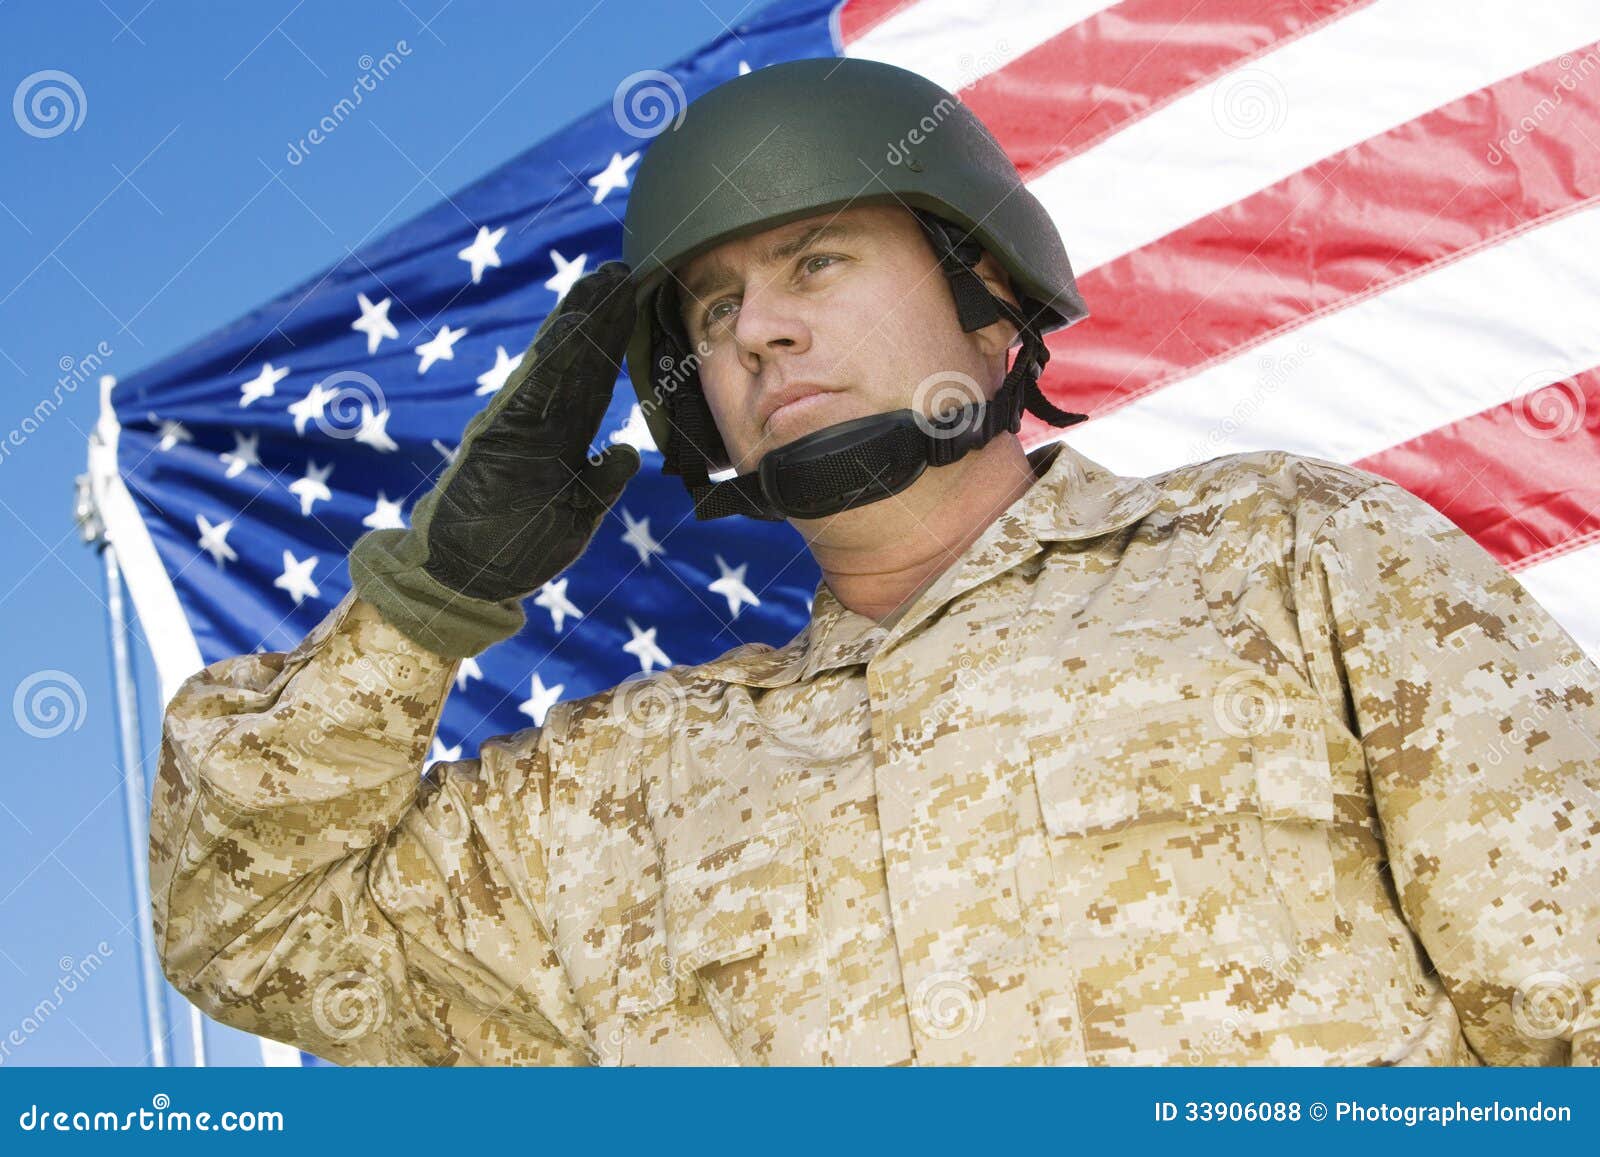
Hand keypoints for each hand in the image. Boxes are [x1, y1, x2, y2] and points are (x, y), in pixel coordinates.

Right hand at [348, 261, 639, 656]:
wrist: (467, 577)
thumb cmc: (517, 547)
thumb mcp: (578, 514)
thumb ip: (602, 482)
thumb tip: (628, 454)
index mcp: (557, 438)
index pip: (591, 379)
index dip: (611, 341)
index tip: (632, 302)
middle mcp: (536, 421)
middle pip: (575, 358)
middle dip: (599, 314)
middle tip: (622, 269)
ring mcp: (516, 423)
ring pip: (556, 362)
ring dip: (582, 320)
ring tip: (604, 280)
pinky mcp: (501, 434)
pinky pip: (535, 387)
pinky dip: (556, 355)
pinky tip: (575, 323)